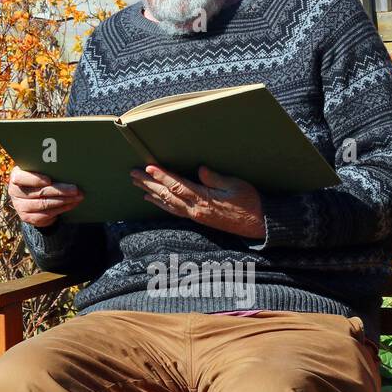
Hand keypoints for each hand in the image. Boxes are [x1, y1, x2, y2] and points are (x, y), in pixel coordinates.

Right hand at [7, 165, 83, 226]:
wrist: (33, 196)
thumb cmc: (39, 176)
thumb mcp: (39, 170)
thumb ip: (45, 167)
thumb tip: (64, 165)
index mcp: (15, 176)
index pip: (20, 178)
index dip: (35, 179)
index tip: (49, 180)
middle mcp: (14, 192)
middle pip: (38, 192)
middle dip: (59, 191)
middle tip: (75, 189)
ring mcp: (20, 206)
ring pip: (44, 204)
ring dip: (64, 201)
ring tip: (78, 197)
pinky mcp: (27, 217)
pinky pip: (46, 214)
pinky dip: (62, 209)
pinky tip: (72, 204)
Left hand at [129, 164, 264, 238]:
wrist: (258, 223)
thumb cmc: (250, 202)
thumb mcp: (236, 186)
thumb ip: (216, 178)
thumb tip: (200, 170)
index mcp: (204, 200)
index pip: (178, 186)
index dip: (162, 176)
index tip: (148, 168)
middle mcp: (196, 210)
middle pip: (167, 195)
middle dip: (149, 184)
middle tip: (133, 174)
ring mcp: (195, 216)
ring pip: (167, 204)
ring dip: (150, 193)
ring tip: (137, 185)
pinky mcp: (197, 218)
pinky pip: (174, 211)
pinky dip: (161, 204)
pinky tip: (152, 199)